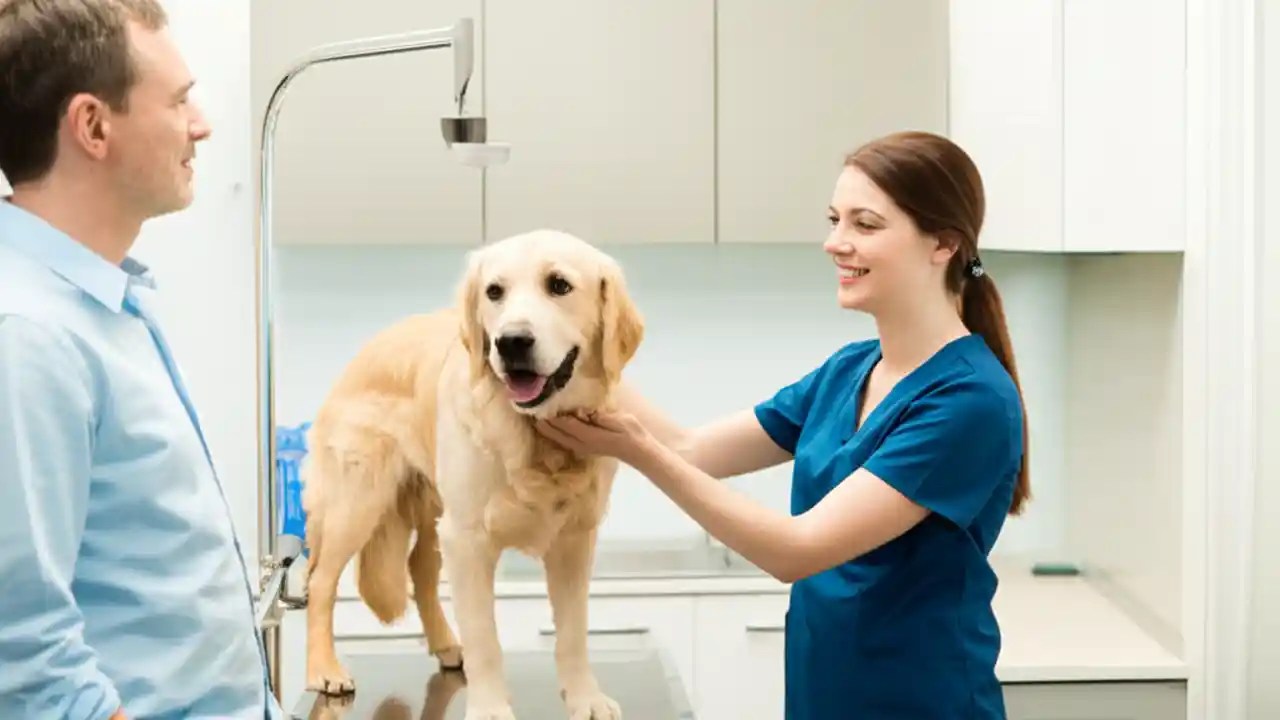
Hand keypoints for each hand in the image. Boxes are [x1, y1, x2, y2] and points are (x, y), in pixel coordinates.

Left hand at [535, 410, 656, 466]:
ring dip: (548, 430)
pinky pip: (565, 440)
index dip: (552, 415)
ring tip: (537, 420)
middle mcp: (581, 443)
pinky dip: (556, 434)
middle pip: (558, 433)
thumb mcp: (616, 420)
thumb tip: (581, 411)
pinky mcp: (585, 448)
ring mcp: (582, 447)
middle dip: (545, 424)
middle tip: (531, 411)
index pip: (565, 424)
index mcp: (588, 435)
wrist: (638, 450)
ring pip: (560, 439)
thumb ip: (598, 417)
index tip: (540, 405)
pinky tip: (552, 429)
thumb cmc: (630, 432)